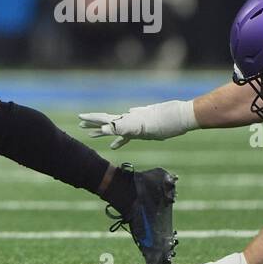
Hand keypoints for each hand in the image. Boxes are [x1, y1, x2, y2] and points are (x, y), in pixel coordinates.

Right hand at [78, 100, 196, 148]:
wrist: (183, 117)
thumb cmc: (166, 122)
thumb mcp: (145, 126)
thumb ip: (126, 127)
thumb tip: (106, 127)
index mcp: (128, 120)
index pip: (106, 119)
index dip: (92, 119)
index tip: (79, 118)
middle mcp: (131, 120)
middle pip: (108, 122)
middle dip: (94, 124)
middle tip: (79, 124)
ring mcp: (137, 124)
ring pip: (116, 128)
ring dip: (104, 131)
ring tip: (92, 134)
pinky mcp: (144, 130)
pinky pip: (127, 136)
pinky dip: (119, 140)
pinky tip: (115, 146)